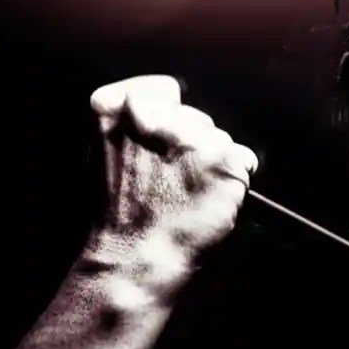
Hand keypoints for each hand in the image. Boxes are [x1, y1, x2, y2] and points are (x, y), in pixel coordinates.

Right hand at [85, 75, 256, 297]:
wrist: (133, 259)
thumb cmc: (118, 214)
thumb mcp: (103, 152)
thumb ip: (133, 123)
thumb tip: (169, 111)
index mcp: (118, 109)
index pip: (164, 89)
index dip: (169, 111)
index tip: (165, 130)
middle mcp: (159, 119)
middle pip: (196, 117)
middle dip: (192, 141)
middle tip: (172, 177)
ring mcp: (195, 140)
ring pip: (220, 139)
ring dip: (213, 160)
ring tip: (187, 192)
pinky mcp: (226, 163)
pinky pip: (244, 159)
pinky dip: (235, 177)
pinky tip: (210, 197)